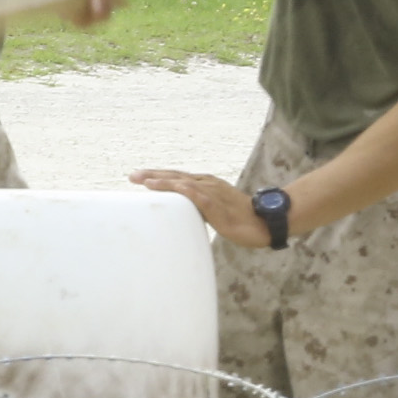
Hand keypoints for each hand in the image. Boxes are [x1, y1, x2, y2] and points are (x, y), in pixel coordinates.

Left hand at [131, 169, 270, 248]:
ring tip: (144, 181)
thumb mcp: (213, 209)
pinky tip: (172, 189)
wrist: (264, 221)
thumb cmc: (240, 218)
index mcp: (205, 184)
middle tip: (133, 176)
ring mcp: (212, 192)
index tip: (139, 177)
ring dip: (163, 181)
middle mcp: (207, 184)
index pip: (177, 177)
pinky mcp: (217, 204)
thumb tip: (180, 213)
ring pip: (183, 183)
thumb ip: (197, 207)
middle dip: (153, 175)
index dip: (158, 176)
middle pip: (176, 176)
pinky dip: (183, 191)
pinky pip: (197, 196)